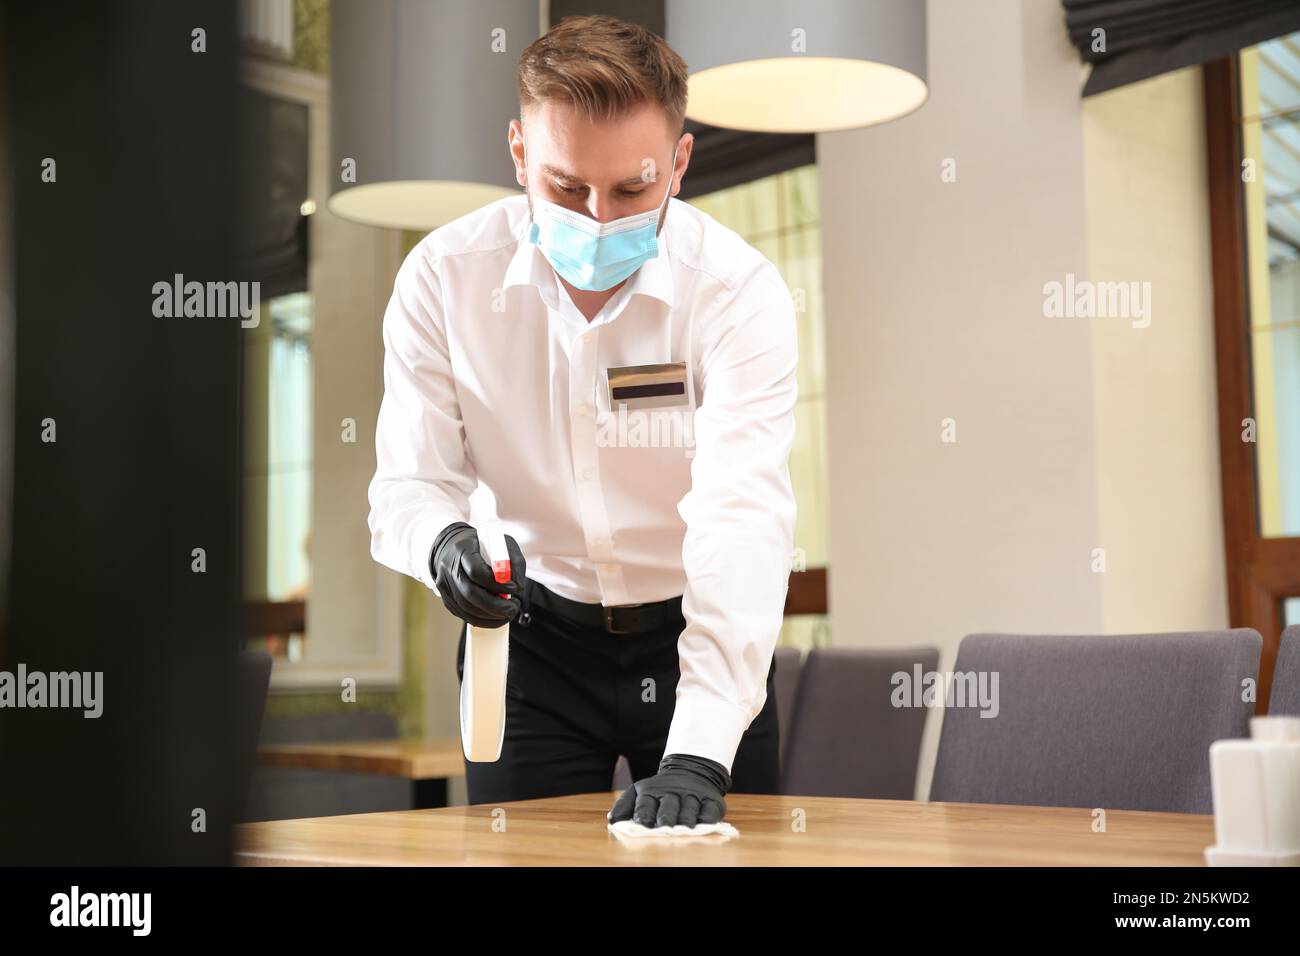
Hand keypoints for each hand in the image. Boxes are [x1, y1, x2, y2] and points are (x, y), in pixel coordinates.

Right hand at [429, 522, 525, 627]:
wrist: (456, 549)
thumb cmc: (483, 546)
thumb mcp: (503, 545)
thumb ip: (513, 562)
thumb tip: (518, 586)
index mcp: (462, 549)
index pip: (476, 571)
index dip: (496, 584)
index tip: (513, 588)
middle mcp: (449, 568)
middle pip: (470, 593)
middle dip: (495, 605)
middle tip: (513, 608)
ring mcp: (445, 585)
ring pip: (467, 608)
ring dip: (491, 615)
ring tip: (509, 613)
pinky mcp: (447, 599)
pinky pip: (465, 615)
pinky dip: (484, 620)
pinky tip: (497, 618)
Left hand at [607, 753, 731, 827]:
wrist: (691, 770)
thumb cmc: (661, 790)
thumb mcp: (640, 791)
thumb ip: (625, 806)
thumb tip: (613, 821)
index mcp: (652, 792)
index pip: (646, 803)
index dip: (644, 813)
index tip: (642, 823)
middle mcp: (673, 793)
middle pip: (668, 806)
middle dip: (666, 817)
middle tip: (664, 827)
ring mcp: (692, 795)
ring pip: (689, 808)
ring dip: (687, 818)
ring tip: (685, 827)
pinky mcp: (710, 799)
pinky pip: (710, 809)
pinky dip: (707, 816)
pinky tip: (704, 822)